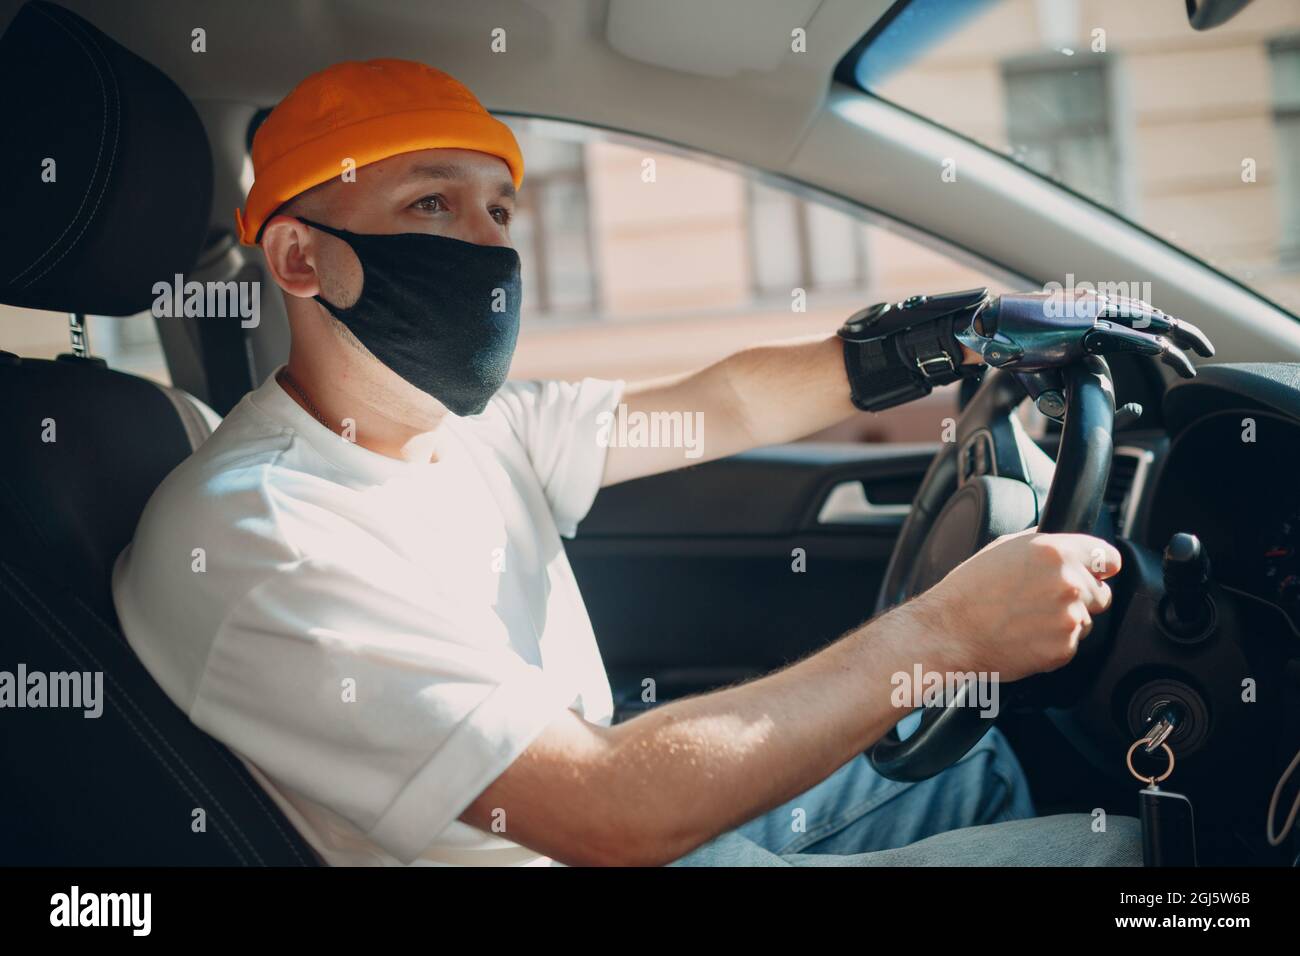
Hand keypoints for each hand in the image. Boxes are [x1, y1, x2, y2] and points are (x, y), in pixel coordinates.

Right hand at [912, 528, 1120, 682]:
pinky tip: (1025, 635)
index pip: (1107, 557)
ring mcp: (1069, 619)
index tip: (1097, 572)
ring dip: (1065, 621)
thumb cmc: (968, 590)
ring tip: (1028, 619)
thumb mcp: (1003, 548)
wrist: (949, 632)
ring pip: (1087, 620)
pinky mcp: (1063, 649)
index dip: (1100, 566)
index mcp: (1056, 552)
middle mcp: (1068, 583)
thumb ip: (1044, 544)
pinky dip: (1053, 643)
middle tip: (1044, 601)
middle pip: (1101, 592)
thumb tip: (1068, 546)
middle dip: (1080, 596)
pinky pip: (1071, 644)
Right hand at [958, 289, 1214, 377]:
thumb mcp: (1054, 368)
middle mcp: (1097, 311)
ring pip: (1145, 323)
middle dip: (1183, 333)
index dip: (1164, 334)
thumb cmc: (1016, 352)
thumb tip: (1104, 404)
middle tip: (1205, 348)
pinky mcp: (1081, 324)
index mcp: (1092, 319)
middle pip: (1152, 318)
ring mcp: (1090, 313)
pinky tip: (1166, 349)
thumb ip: (1077, 380)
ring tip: (1199, 349)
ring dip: (1176, 335)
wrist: (989, 329)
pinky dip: (1147, 340)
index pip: (1139, 322)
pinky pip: (1123, 332)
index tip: (1180, 352)